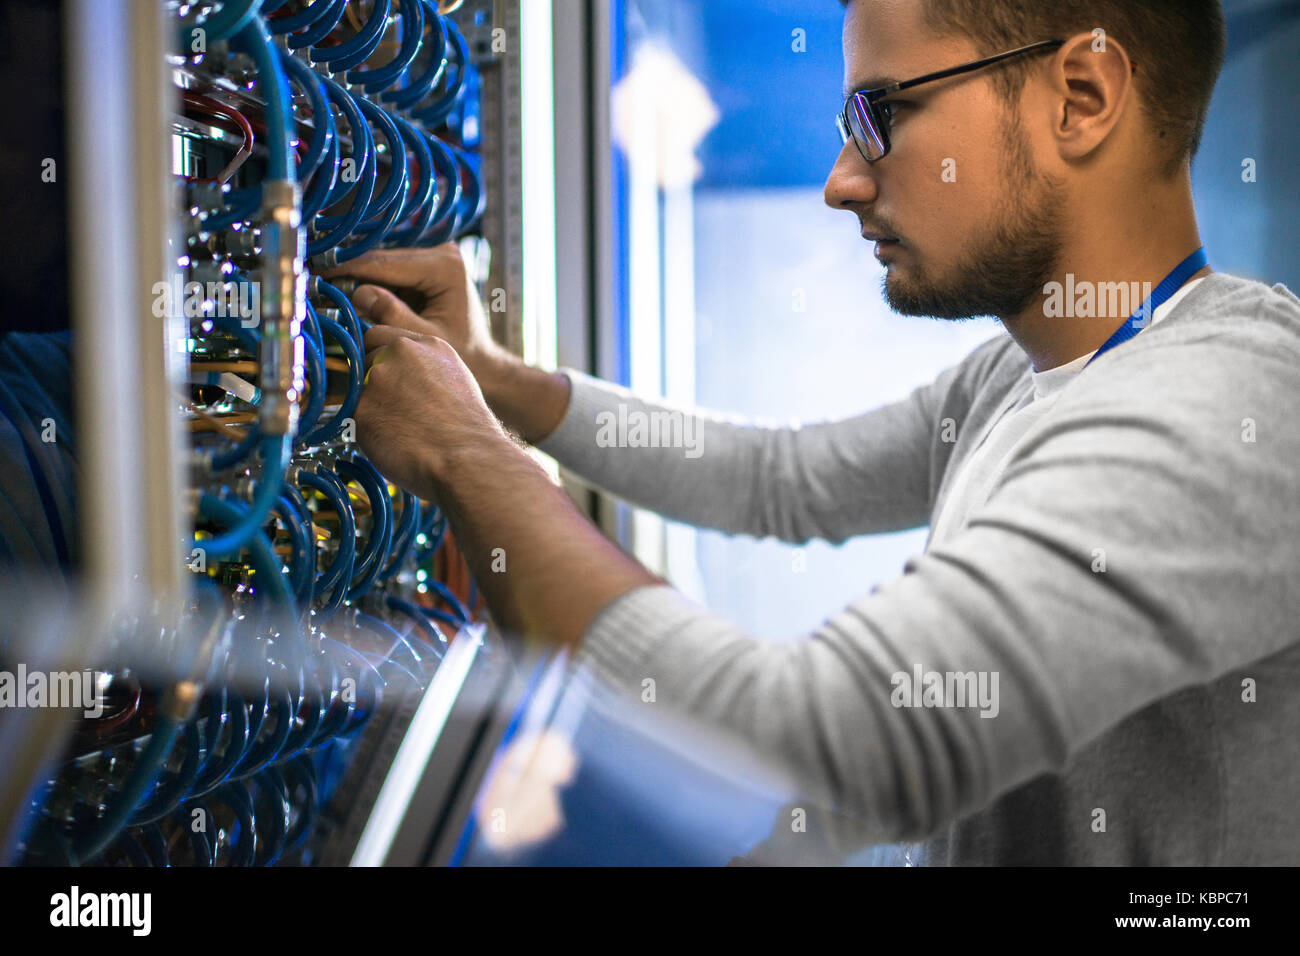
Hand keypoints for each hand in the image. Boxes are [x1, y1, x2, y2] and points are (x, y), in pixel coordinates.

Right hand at [321, 244, 512, 389]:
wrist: (483, 361)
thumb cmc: (463, 353)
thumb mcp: (424, 337)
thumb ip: (392, 315)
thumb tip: (357, 293)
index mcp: (446, 266)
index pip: (387, 263)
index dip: (349, 268)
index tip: (318, 273)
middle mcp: (443, 253)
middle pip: (383, 259)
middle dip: (349, 271)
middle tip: (312, 279)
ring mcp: (435, 257)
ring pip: (383, 264)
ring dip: (357, 276)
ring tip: (323, 285)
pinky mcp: (427, 266)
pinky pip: (391, 272)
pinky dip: (371, 282)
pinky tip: (345, 290)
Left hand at [355, 325, 513, 497]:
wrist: (466, 458)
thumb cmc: (468, 430)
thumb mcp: (455, 380)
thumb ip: (424, 369)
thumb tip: (403, 378)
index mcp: (428, 343)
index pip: (380, 335)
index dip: (379, 357)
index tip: (387, 376)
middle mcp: (401, 352)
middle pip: (366, 359)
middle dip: (374, 381)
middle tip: (395, 409)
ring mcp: (379, 378)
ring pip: (359, 390)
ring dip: (371, 406)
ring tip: (401, 429)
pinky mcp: (362, 407)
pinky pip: (354, 417)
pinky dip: (367, 431)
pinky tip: (394, 441)